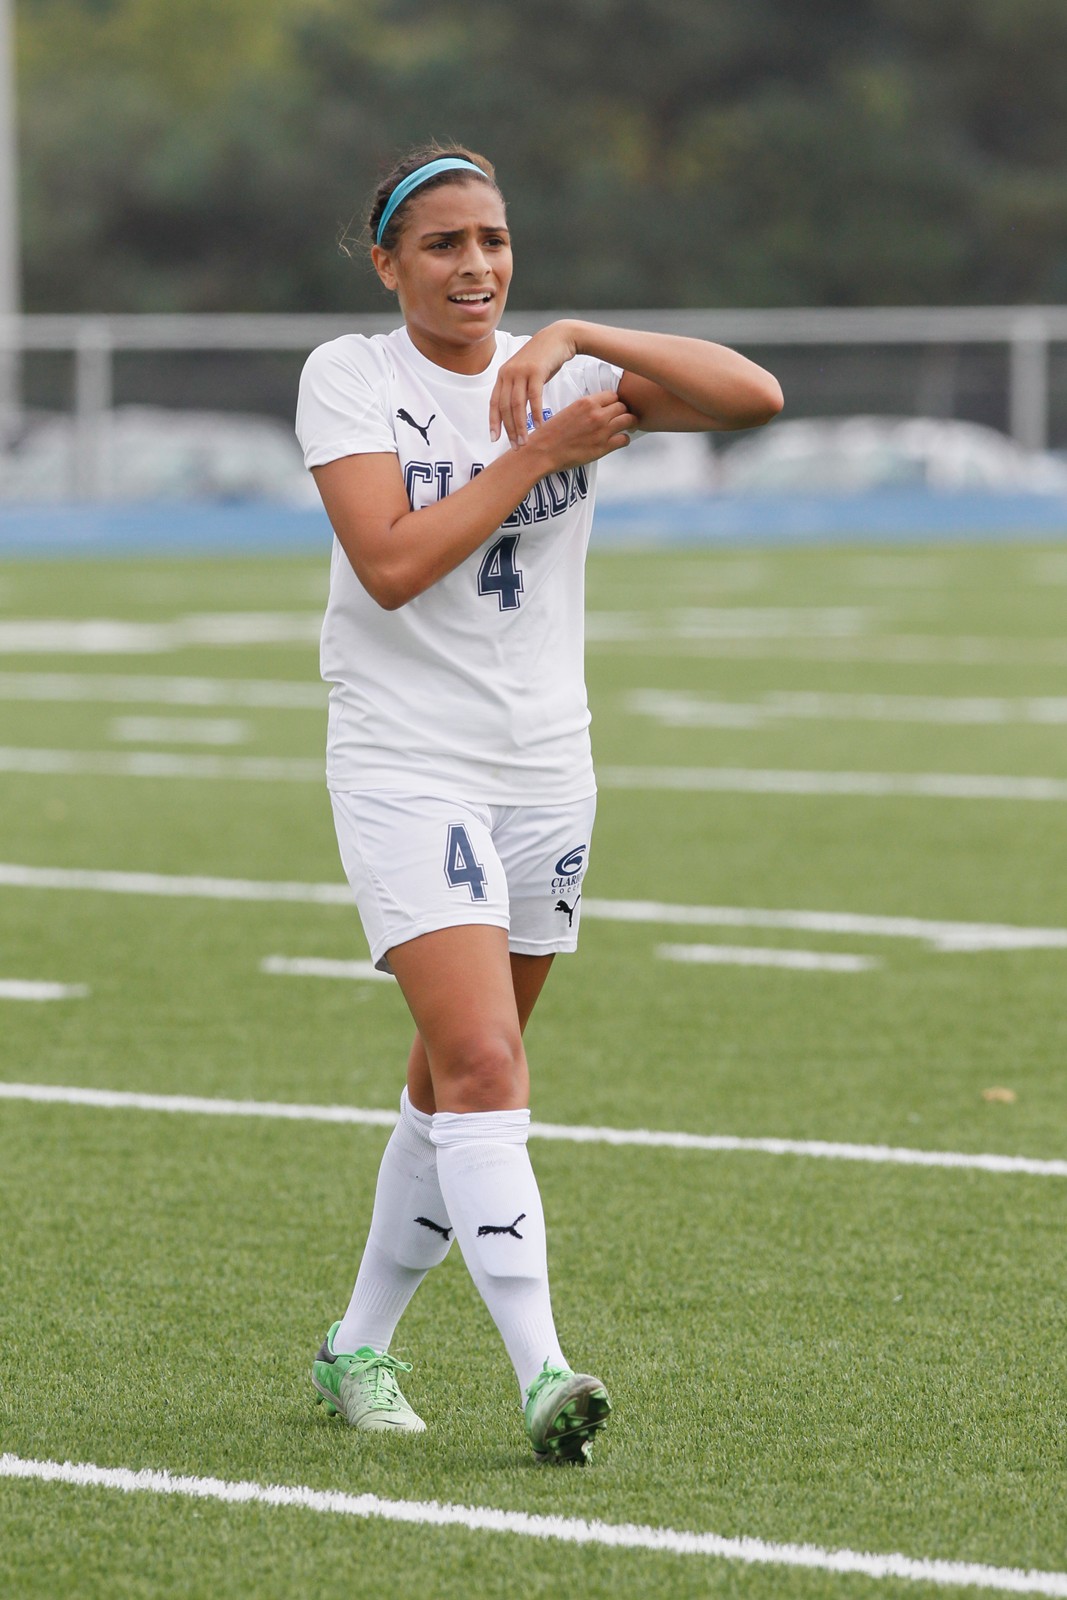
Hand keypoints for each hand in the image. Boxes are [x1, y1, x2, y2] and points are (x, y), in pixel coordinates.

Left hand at [490, 321, 578, 444]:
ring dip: (521, 426)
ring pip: (517, 404)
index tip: (494, 439)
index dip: (493, 422)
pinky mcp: (536, 371)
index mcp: (503, 375)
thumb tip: (513, 412)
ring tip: (525, 441)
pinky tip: (539, 426)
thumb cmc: (543, 359)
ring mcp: (521, 371)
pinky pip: (534, 397)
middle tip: (516, 447)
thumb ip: (517, 390)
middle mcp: (508, 373)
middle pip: (505, 407)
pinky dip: (536, 413)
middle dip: (509, 430)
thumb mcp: (524, 374)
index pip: (493, 403)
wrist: (558, 338)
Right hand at [527, 391, 636, 472]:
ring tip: (627, 427)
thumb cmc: (552, 433)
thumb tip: (598, 408)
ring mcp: (602, 431)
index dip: (615, 401)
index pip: (613, 395)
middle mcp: (596, 414)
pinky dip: (625, 439)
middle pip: (623, 406)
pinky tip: (619, 440)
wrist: (543, 451)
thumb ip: (586, 407)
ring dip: (629, 423)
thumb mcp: (569, 410)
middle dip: (624, 411)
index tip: (614, 407)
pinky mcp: (603, 447)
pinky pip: (625, 439)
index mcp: (586, 402)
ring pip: (629, 420)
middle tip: (622, 417)